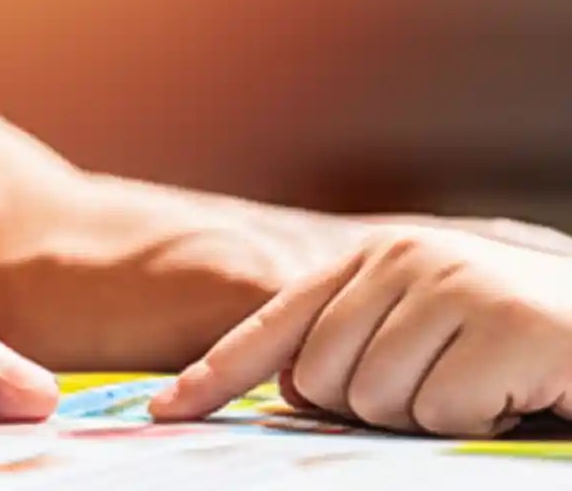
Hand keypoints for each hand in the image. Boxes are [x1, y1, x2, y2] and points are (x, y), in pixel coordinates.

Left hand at [149, 226, 571, 436]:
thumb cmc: (511, 342)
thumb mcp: (423, 331)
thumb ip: (353, 346)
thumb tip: (287, 390)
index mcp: (373, 260)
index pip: (275, 325)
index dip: (215, 373)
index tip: (163, 412)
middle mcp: (404, 260)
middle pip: (319, 378)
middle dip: (369, 408)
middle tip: (442, 387)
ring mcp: (455, 286)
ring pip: (375, 401)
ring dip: (427, 416)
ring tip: (482, 385)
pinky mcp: (506, 325)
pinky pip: (441, 413)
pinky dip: (476, 421)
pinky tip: (516, 390)